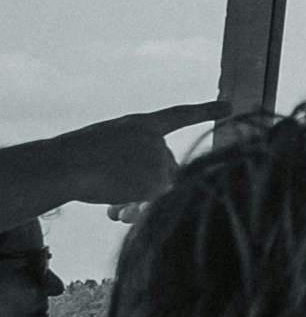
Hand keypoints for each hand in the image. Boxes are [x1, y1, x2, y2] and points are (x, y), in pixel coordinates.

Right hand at [31, 102, 222, 213]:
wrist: (63, 166)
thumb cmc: (75, 159)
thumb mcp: (108, 146)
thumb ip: (138, 159)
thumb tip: (158, 191)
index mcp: (140, 125)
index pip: (179, 116)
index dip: (205, 111)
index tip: (231, 106)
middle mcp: (156, 140)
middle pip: (167, 169)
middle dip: (145, 184)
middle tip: (115, 190)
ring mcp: (160, 159)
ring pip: (162, 187)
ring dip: (138, 199)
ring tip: (110, 198)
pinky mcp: (160, 181)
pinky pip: (157, 203)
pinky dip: (138, 210)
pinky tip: (114, 209)